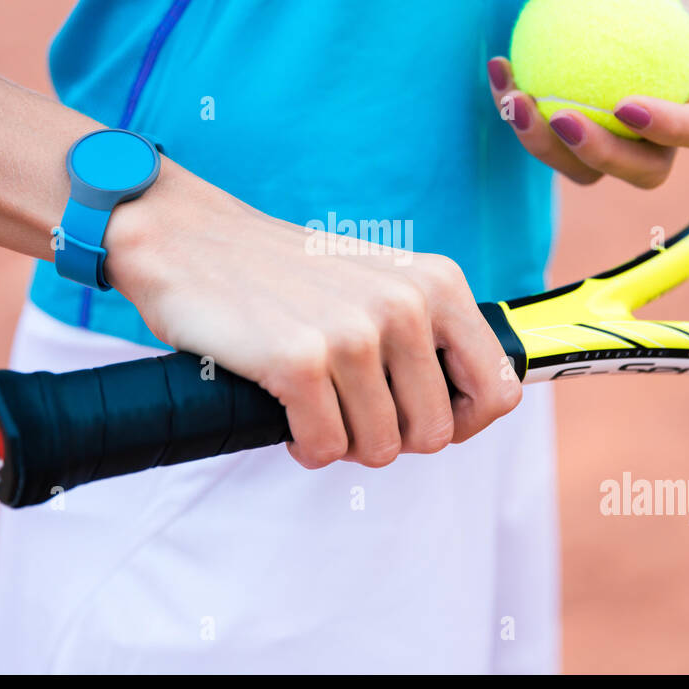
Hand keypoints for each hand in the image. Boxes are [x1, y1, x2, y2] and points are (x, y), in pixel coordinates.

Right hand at [103, 161, 521, 469]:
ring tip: (316, 407)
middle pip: (437, 433)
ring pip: (381, 448)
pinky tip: (288, 414)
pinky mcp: (299, 361)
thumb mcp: (380, 283)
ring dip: (344, 443)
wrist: (189, 238)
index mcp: (437, 284)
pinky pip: (326, 449)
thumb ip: (429, 334)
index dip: (464, 423)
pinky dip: (305, 446)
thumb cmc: (284, 274)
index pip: (499, 390)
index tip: (420, 418)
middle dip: (392, 438)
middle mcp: (405, 305)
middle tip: (350, 412)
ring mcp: (353, 333)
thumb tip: (471, 411)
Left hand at [488, 0, 688, 188]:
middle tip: (561, 116)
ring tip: (515, 99)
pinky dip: (522, 117)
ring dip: (548, 149)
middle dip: (605, 155)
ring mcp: (622, 141)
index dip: (675, 131)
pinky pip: (552, 144)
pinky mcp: (581, 137)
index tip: (625, 105)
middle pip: (650, 171)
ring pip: (591, 171)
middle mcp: (665, 125)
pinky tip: (498, 73)